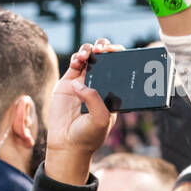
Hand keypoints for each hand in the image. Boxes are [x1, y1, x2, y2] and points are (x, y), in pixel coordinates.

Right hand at [43, 40, 121, 184]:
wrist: (67, 143)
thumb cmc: (89, 135)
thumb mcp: (100, 119)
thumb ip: (94, 100)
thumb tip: (82, 83)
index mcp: (115, 92)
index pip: (122, 70)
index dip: (122, 58)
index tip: (120, 52)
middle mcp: (102, 84)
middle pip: (107, 58)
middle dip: (107, 48)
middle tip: (105, 49)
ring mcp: (85, 81)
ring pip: (90, 57)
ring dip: (90, 50)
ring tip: (89, 55)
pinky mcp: (69, 82)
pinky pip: (75, 63)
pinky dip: (77, 57)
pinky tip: (78, 61)